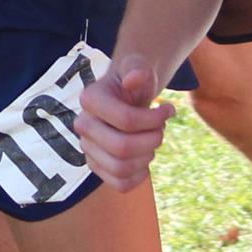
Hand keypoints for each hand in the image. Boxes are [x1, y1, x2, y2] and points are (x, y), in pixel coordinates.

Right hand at [75, 55, 175, 191]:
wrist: (125, 94)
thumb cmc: (134, 81)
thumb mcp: (139, 67)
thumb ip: (138, 68)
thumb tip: (135, 77)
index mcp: (90, 99)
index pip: (127, 120)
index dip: (155, 119)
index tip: (169, 109)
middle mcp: (83, 126)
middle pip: (122, 148)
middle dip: (152, 140)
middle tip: (162, 129)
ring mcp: (88, 149)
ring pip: (121, 169)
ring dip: (147, 157)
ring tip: (153, 141)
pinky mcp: (97, 166)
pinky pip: (120, 184)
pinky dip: (139, 175)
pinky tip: (146, 157)